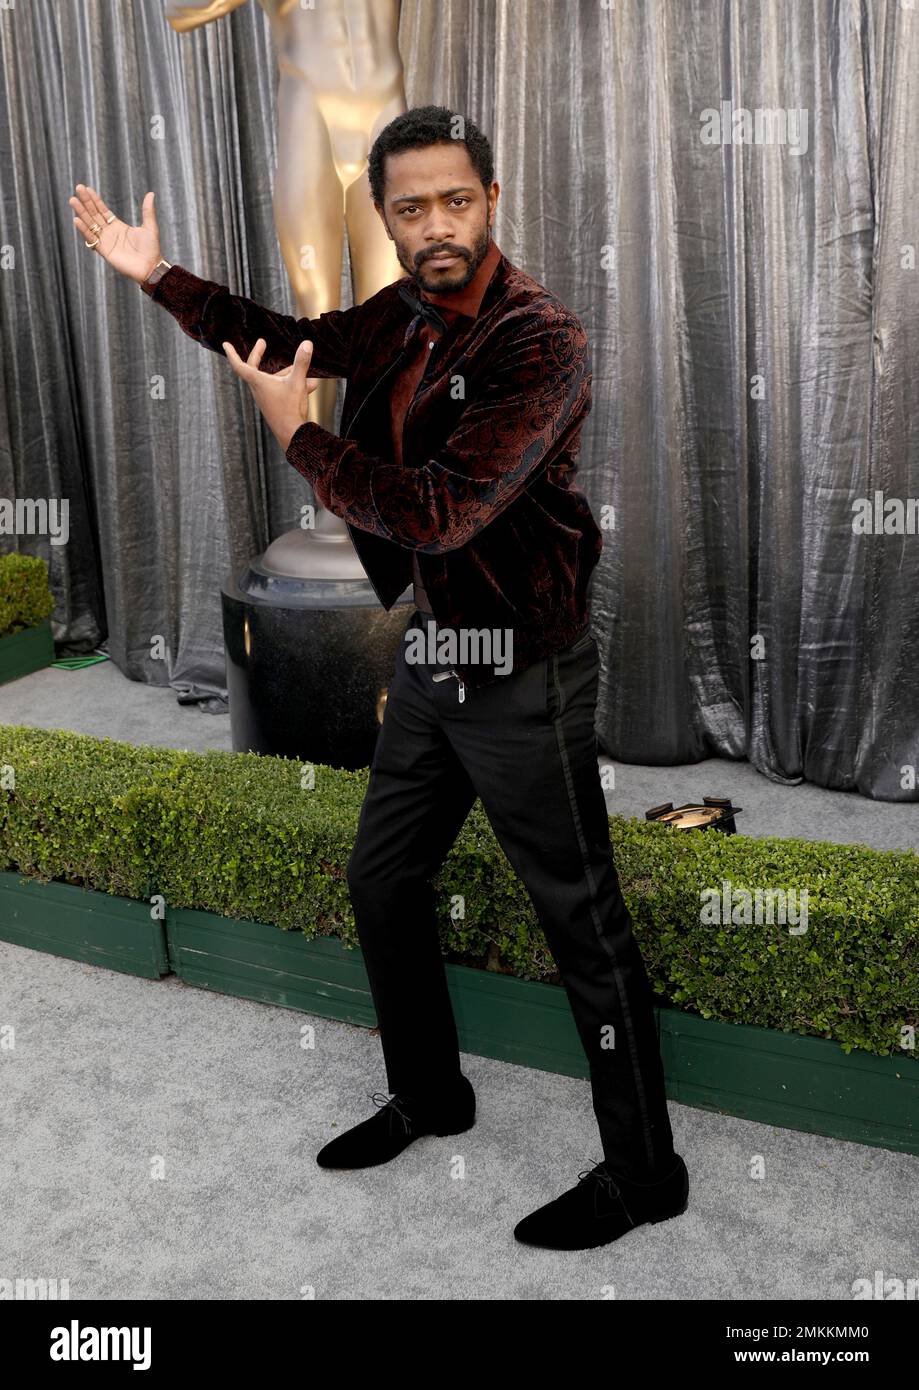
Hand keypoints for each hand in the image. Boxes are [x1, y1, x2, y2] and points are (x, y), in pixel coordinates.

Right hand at [69, 184, 161, 283]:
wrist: (151, 268)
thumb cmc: (152, 249)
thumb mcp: (150, 227)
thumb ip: (148, 210)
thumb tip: (151, 193)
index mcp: (118, 226)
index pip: (102, 210)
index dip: (95, 200)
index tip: (87, 188)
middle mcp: (109, 233)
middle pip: (94, 215)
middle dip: (86, 202)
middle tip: (78, 188)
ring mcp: (106, 241)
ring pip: (90, 224)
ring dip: (81, 213)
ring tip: (73, 200)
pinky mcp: (104, 251)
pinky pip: (91, 239)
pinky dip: (84, 230)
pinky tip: (77, 220)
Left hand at [221, 337, 320, 451]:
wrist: (292, 435)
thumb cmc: (290, 409)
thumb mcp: (297, 382)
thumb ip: (301, 362)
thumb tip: (307, 343)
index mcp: (258, 382)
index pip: (239, 365)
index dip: (232, 354)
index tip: (226, 344)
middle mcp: (259, 389)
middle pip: (254, 368)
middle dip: (258, 354)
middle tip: (262, 343)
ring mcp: (266, 398)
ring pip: (273, 379)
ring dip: (287, 373)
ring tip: (304, 371)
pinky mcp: (274, 405)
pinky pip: (281, 389)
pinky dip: (293, 384)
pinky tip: (311, 385)